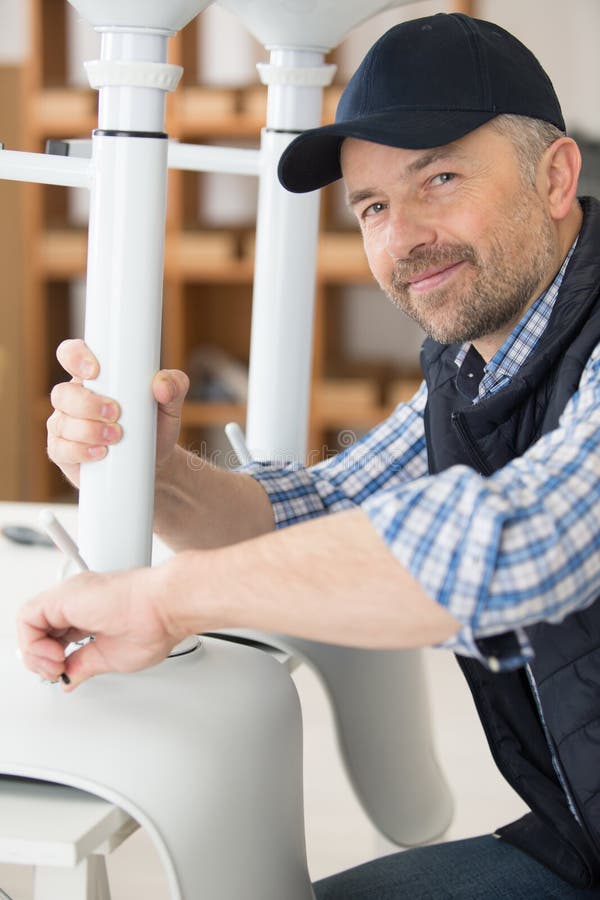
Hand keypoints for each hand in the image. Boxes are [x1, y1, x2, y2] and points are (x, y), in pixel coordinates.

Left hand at [16, 565, 182, 689]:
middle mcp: (77, 601)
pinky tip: (55, 655)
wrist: (166, 608)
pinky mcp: (64, 597)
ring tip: (56, 665)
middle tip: (56, 672)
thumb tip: (68, 677)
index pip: (53, 634)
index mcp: (89, 613)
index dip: (50, 657)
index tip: (62, 673)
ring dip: (35, 652)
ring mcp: (70, 596)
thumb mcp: (108, 657)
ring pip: (28, 623)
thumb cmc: (153, 626)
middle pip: (38, 628)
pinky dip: (33, 642)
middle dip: (39, 657)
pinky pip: (27, 618)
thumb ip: (82, 665)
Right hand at [47, 339, 189, 487]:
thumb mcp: (171, 404)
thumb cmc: (154, 426)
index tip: (95, 371)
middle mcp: (73, 399)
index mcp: (94, 378)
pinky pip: (61, 450)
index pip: (70, 354)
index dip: (75, 357)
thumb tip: (161, 386)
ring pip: (61, 423)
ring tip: (116, 436)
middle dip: (87, 403)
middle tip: (116, 413)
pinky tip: (100, 452)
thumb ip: (174, 385)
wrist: (154, 463)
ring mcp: (65, 426)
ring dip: (88, 430)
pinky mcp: (64, 453)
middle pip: (62, 393)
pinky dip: (81, 451)